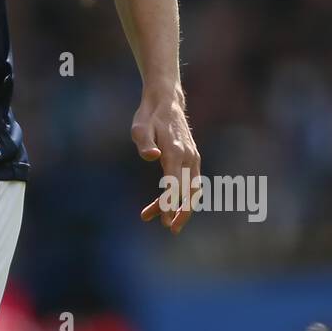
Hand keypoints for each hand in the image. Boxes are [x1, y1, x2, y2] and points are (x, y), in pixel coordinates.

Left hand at [132, 92, 200, 234]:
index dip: (172, 203)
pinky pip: (189, 182)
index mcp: (174, 150)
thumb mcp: (139, 126)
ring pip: (191, 189)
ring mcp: (192, 158)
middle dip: (180, 211)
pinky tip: (164, 204)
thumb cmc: (149, 116)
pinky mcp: (191, 159)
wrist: (166, 102)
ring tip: (161, 220)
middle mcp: (187, 156)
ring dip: (179, 206)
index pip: (175, 182)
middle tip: (170, 228)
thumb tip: (151, 156)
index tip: (167, 220)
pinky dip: (181, 196)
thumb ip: (144, 142)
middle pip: (188, 191)